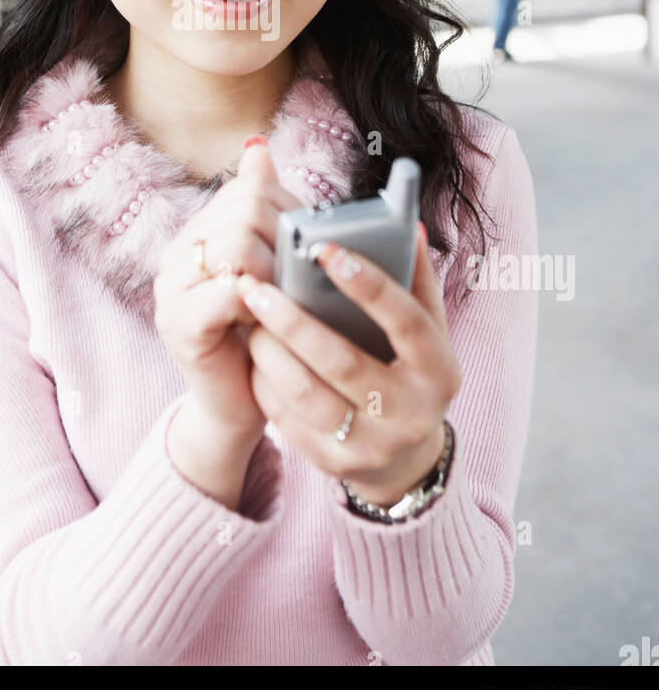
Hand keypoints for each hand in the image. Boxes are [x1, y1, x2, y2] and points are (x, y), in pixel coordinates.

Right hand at [153, 137, 300, 445]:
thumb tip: (257, 147)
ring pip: (236, 243)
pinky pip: (227, 292)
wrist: (241, 407)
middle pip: (246, 208)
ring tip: (289, 298)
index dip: (291, 210)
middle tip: (301, 275)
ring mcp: (172, 287)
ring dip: (276, 270)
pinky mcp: (179, 324)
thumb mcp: (272, 267)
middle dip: (286, 238)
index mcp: (201, 231)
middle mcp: (179, 252)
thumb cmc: (266, 336)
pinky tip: (273, 318)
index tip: (308, 244)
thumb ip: (268, 213)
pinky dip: (261, 302)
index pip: (250, 188)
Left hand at [235, 223, 462, 504]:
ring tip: (249, 316)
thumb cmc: (409, 368)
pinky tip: (253, 352)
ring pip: (308, 395)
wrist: (404, 454)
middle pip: (344, 363)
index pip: (408, 322)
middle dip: (294, 321)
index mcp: (439, 371)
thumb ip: (415, 279)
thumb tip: (405, 225)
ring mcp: (373, 446)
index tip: (326, 249)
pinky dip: (265, 382)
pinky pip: (288, 421)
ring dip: (270, 352)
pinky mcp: (335, 464)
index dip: (369, 285)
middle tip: (254, 286)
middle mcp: (411, 414)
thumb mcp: (425, 329)